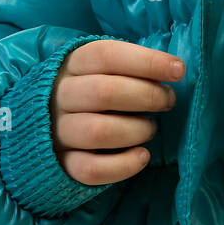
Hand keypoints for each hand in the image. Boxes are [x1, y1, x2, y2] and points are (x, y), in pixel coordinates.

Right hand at [50, 39, 185, 184]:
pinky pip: (91, 170)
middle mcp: (60, 95)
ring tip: (150, 128)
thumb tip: (173, 70)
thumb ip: (130, 67)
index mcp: (73, 64)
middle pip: (104, 92)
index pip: (107, 55)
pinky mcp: (62, 163)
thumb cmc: (90, 89)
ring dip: (136, 130)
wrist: (45, 122)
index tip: (178, 70)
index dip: (147, 61)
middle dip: (147, 96)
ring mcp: (58, 131)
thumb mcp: (102, 68)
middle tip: (168, 101)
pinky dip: (122, 166)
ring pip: (98, 132)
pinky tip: (142, 156)